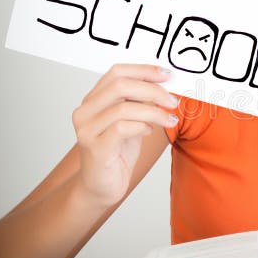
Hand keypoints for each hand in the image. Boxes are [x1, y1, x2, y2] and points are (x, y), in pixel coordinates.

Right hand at [71, 64, 178, 205]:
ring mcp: (87, 130)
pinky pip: (122, 128)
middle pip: (120, 86)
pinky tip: (149, 131)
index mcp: (93, 100)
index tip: (167, 74)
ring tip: (170, 120)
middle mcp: (85, 112)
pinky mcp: (95, 148)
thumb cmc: (117, 153)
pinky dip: (142, 126)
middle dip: (152, 90)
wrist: (102, 187)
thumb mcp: (131, 122)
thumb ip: (140, 103)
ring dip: (154, 112)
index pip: (116, 72)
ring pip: (124, 108)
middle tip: (172, 100)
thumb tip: (165, 86)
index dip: (144, 70)